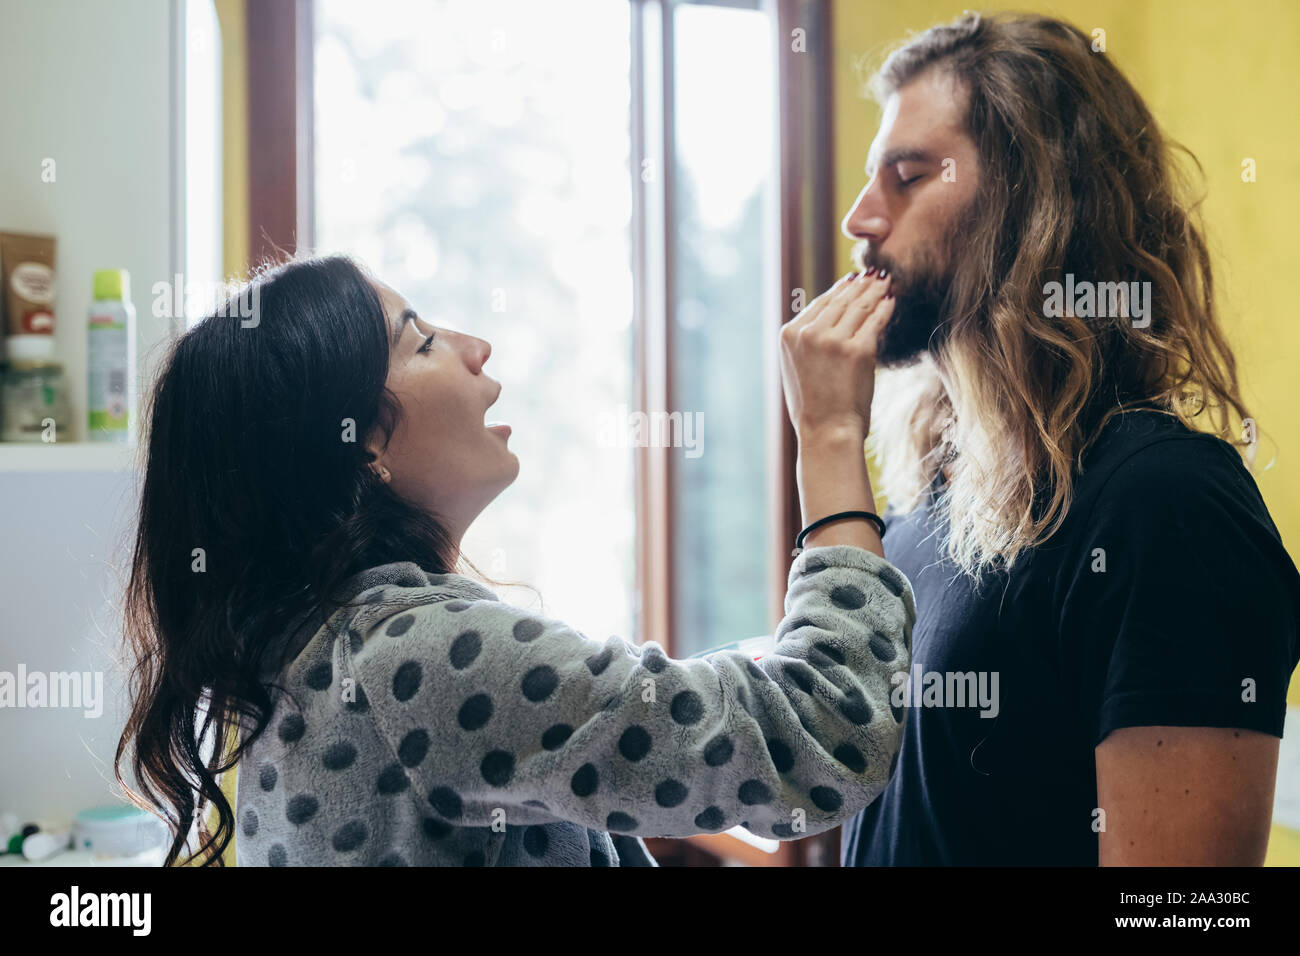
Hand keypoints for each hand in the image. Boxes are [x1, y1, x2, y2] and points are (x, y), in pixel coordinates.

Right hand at [779, 269, 893, 439]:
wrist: (826, 431)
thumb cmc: (814, 404)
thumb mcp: (797, 366)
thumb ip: (807, 339)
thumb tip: (829, 316)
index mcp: (789, 334)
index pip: (819, 303)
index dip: (840, 289)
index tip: (853, 280)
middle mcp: (808, 333)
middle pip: (840, 299)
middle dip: (860, 284)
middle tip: (874, 274)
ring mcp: (833, 340)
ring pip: (859, 306)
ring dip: (875, 290)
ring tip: (886, 281)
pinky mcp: (858, 350)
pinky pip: (875, 321)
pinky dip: (885, 307)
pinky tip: (892, 299)